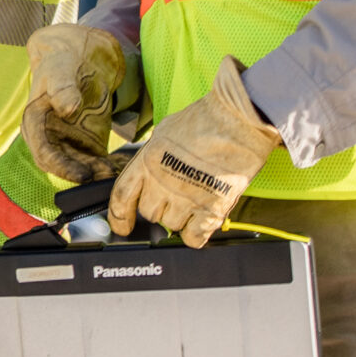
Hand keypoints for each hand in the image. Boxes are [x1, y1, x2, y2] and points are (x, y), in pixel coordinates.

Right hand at [21, 23, 128, 183]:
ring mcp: (67, 144)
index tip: (83, 174)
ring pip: (81, 167)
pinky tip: (125, 167)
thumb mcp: (62, 71)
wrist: (78, 61)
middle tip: (106, 176)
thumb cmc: (63, 63)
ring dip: (98, 173)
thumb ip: (63, 89)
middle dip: (83, 174)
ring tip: (119, 172)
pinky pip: (97, 162)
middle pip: (62, 165)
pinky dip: (109, 167)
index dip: (62, 166)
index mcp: (35, 123)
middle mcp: (48, 139)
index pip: (44, 153)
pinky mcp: (86, 145)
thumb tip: (67, 109)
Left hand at [108, 55, 279, 247]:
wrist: (237, 119)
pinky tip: (201, 221)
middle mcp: (162, 182)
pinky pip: (194, 237)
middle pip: (149, 213)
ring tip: (195, 198)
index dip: (118, 216)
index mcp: (147, 161)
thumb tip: (148, 173)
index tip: (121, 226)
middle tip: (176, 195)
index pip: (122, 196)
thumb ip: (153, 157)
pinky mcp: (212, 207)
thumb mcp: (165, 133)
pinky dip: (195, 234)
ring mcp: (186, 197)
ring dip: (179, 218)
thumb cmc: (205, 120)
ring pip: (171, 225)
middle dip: (158, 208)